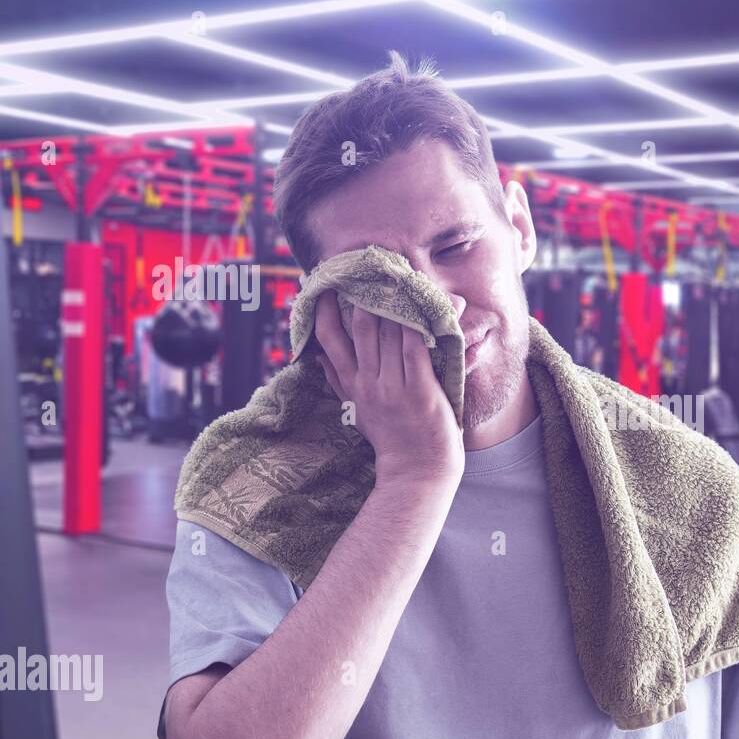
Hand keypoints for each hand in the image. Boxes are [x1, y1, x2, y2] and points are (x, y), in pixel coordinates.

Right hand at [312, 290, 464, 492]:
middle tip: (367, 266)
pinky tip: (421, 305)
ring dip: (394, 302)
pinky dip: (417, 326)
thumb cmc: (391, 440)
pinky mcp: (420, 390)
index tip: (321, 286)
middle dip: (363, 294)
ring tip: (396, 274)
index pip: (330, 340)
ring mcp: (394, 386)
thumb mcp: (357, 411)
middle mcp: (369, 382)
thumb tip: (317, 357)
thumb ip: (339, 382)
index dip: (324, 311)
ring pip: (388, 333)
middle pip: (360, 328)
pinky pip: (415, 349)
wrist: (416, 472)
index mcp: (353, 385)